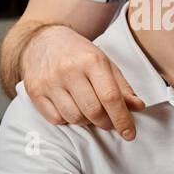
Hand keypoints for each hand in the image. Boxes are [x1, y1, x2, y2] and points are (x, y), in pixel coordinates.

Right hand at [21, 24, 144, 138]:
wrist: (42, 40)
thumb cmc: (78, 54)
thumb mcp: (104, 62)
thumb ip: (122, 86)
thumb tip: (137, 107)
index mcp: (91, 60)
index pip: (110, 97)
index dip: (122, 119)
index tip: (129, 133)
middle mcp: (69, 70)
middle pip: (93, 111)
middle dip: (106, 123)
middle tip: (109, 122)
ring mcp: (49, 81)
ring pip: (75, 118)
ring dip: (86, 122)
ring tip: (88, 111)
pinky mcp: (35, 91)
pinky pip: (56, 119)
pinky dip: (67, 120)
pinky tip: (70, 107)